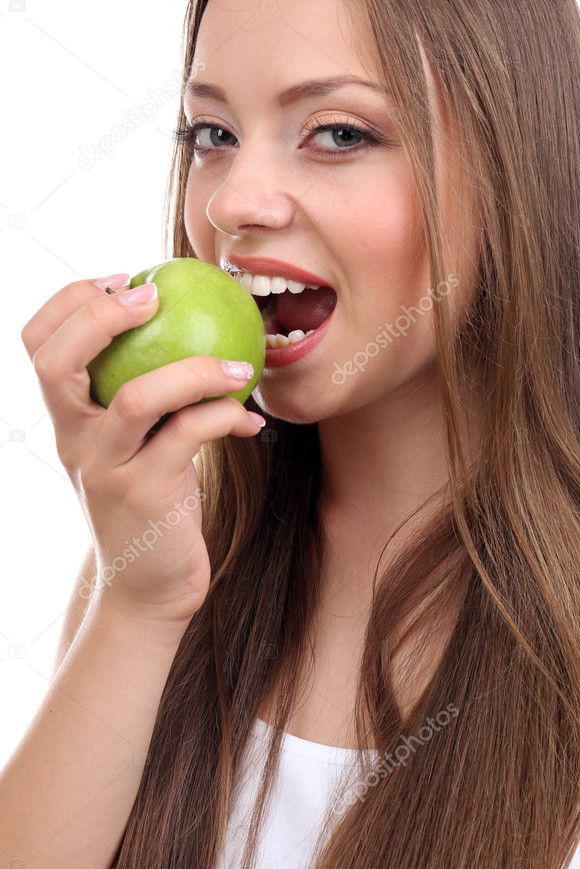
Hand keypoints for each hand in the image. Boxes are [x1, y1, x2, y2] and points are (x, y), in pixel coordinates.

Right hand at [21, 274, 265, 624]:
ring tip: (239, 364)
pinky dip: (225, 415)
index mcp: (68, 420)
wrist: (149, 589)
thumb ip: (146, 398)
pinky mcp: (143, 495)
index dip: (69, 301)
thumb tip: (195, 330)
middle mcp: (73, 441)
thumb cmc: (153, 503)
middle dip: (102, 315)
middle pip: (57, 362)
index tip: (123, 279)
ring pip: (135, 397)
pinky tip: (252, 421)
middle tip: (156, 296)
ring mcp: (104, 469)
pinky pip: (188, 435)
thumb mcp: (137, 447)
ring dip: (195, 369)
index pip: (38, 346)